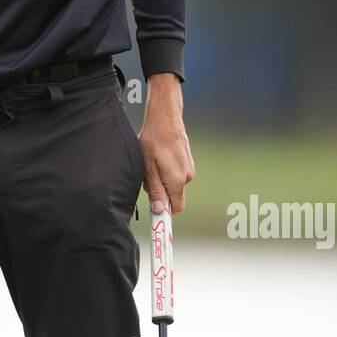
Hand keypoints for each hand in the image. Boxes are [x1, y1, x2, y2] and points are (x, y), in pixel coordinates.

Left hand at [138, 73, 193, 213]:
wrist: (165, 118)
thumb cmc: (153, 141)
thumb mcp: (148, 167)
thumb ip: (155, 190)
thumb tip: (160, 210)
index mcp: (177, 180)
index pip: (176, 208)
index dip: (166, 213)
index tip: (157, 218)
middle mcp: (187, 176)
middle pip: (173, 195)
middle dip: (160, 192)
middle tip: (146, 176)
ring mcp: (189, 168)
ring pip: (173, 183)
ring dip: (161, 179)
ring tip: (152, 162)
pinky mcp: (188, 160)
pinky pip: (176, 173)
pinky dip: (166, 170)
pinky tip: (159, 157)